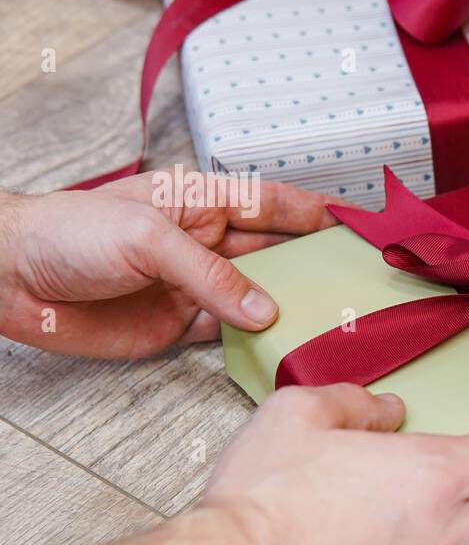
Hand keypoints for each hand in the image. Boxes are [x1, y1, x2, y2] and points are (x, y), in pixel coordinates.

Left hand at [0, 171, 337, 357]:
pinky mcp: (176, 327)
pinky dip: (256, 339)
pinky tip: (282, 342)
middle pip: (274, 251)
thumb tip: (264, 310)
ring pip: (257, 296)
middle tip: (358, 276)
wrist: (6, 278)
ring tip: (334, 314)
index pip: (271, 202)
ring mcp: (192, 287)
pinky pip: (228, 333)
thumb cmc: (65, 233)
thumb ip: (211, 275)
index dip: (315, 210)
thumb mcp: (147, 238)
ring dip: (290, 305)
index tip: (356, 222)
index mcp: (197, 202)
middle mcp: (201, 243)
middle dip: (314, 261)